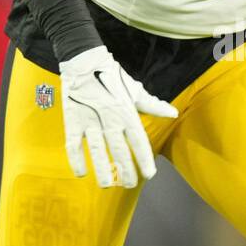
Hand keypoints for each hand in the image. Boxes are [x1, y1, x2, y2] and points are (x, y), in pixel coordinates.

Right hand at [59, 45, 177, 187]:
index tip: (149, 174)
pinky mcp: (72, 119)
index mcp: (127, 111)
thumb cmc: (112, 76)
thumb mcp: (134, 89)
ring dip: (102, 169)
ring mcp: (90, 120)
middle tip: (129, 184)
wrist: (83, 60)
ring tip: (107, 185)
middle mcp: (110, 118)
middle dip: (125, 170)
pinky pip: (73, 144)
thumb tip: (173, 113)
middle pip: (119, 149)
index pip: (138, 140)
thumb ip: (152, 104)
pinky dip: (76, 159)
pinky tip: (81, 173)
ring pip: (97, 150)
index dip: (144, 159)